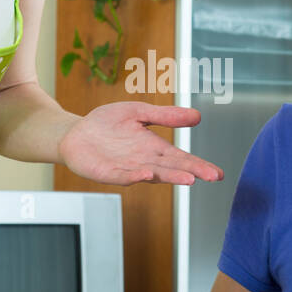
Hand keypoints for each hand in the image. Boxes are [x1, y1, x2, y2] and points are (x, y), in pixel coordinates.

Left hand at [58, 102, 222, 185]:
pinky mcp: (107, 173)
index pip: (181, 158)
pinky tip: (146, 174)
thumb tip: (198, 116)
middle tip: (210, 176)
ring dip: (169, 177)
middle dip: (191, 172)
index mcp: (154, 148)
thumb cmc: (107, 124)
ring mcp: (127, 169)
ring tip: (188, 178)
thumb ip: (165, 116)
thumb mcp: (139, 112)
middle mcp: (144, 161)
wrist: (75, 133)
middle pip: (172, 168)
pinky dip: (134, 176)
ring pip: (151, 174)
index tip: (216, 173)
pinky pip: (123, 176)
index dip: (199, 165)